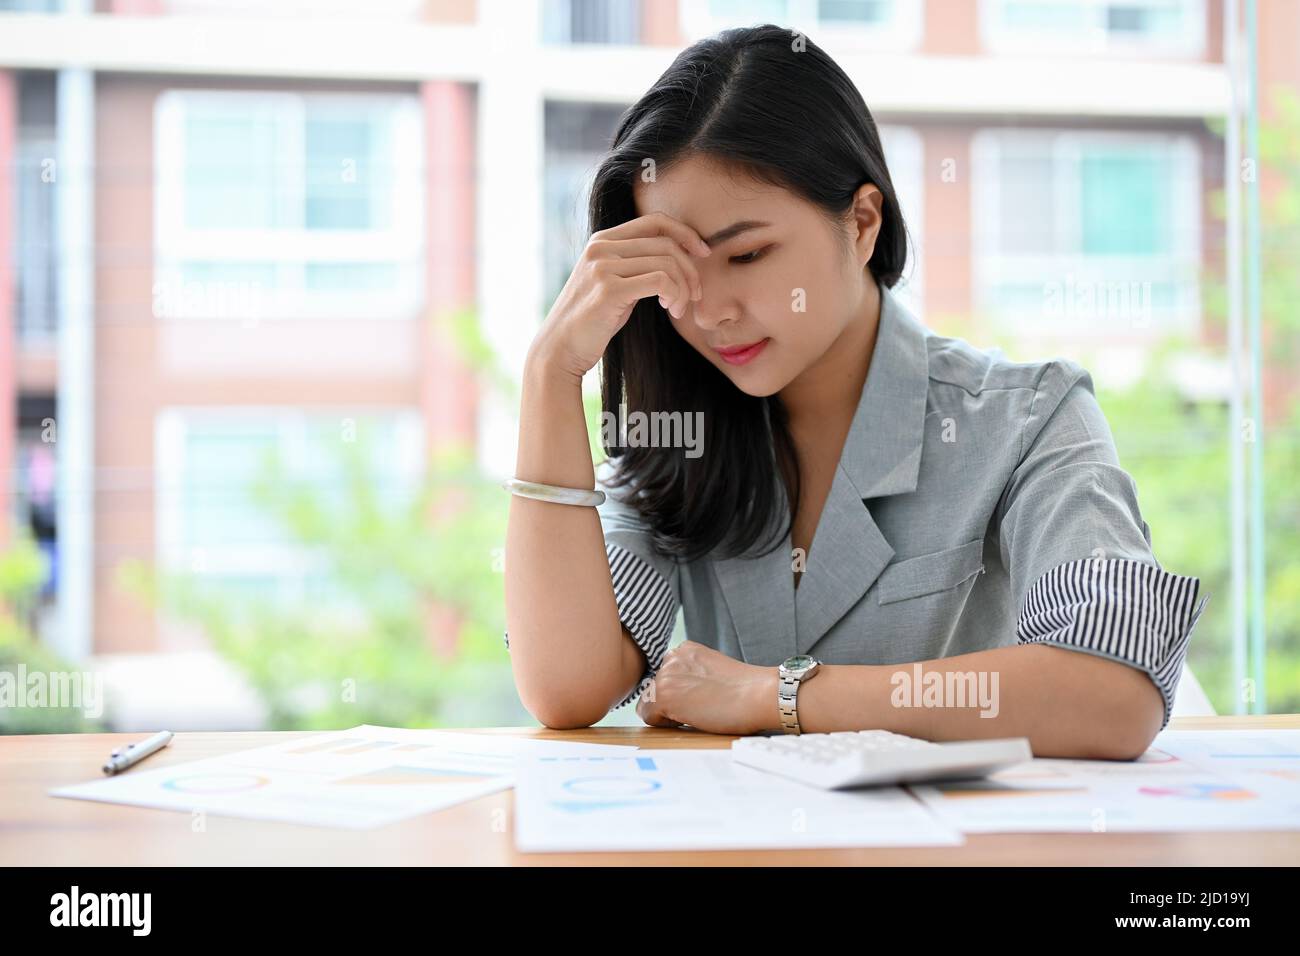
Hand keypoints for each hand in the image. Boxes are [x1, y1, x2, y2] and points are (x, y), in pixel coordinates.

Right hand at [529, 211, 710, 381]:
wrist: (560, 349)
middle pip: (666, 243)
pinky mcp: (609, 289)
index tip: (703, 254)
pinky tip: (669, 309)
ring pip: (667, 263)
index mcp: (603, 240)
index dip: (686, 233)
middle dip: (690, 270)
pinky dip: (674, 294)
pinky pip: (660, 281)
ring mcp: (603, 266)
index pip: (655, 221)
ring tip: (678, 309)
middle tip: (694, 295)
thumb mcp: (613, 283)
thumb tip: (676, 257)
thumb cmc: (592, 321)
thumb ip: (635, 265)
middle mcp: (601, 247)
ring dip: (683, 288)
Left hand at [636, 641, 778, 735]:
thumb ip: (691, 674)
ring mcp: (665, 676)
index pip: (664, 676)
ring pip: (649, 702)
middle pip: (654, 689)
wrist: (758, 695)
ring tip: (696, 712)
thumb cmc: (744, 690)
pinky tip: (690, 718)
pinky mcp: (664, 696)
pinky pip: (648, 716)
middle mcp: (671, 658)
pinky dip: (665, 724)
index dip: (679, 693)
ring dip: (667, 712)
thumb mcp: (710, 670)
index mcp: (684, 649)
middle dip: (671, 702)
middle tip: (699, 707)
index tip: (698, 698)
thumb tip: (677, 694)